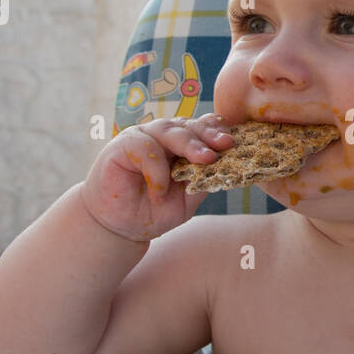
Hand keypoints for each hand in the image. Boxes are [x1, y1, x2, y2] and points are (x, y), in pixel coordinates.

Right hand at [80, 114, 232, 241]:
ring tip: (206, 160)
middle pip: (188, 126)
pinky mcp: (122, 146)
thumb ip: (203, 180)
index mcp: (181, 144)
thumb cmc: (154, 210)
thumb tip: (228, 167)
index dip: (217, 132)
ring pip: (168, 130)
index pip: (201, 129)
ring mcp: (142, 137)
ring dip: (189, 145)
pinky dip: (156, 169)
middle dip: (208, 135)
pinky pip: (144, 149)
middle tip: (224, 145)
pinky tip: (160, 189)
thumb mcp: (187, 199)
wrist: (120, 227)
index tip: (233, 141)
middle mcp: (163, 136)